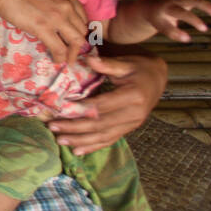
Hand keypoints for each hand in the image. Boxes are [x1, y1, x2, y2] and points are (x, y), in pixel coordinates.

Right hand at [0, 0, 89, 64]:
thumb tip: (52, 8)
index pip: (82, 16)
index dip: (78, 29)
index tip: (71, 36)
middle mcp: (68, 4)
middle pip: (82, 30)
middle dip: (77, 43)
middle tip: (70, 51)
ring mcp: (58, 17)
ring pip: (76, 41)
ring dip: (72, 53)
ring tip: (65, 59)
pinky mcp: (44, 28)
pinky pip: (59, 48)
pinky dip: (60, 58)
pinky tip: (56, 60)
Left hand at [52, 52, 166, 155]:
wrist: (157, 80)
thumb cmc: (139, 69)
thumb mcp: (126, 63)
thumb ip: (108, 64)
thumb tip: (89, 59)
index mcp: (133, 96)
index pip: (103, 105)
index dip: (81, 109)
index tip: (61, 109)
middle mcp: (134, 114)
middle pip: (100, 124)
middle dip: (75, 127)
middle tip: (53, 126)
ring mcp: (132, 124)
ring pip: (103, 136)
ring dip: (80, 140)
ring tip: (60, 140)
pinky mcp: (128, 129)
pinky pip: (109, 140)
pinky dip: (92, 146)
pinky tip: (77, 151)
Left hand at [147, 0, 210, 41]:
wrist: (152, 7)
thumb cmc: (158, 20)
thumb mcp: (162, 27)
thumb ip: (173, 33)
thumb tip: (187, 39)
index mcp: (161, 13)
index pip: (168, 25)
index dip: (176, 32)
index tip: (186, 39)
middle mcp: (169, 3)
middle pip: (181, 10)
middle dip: (192, 19)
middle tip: (204, 30)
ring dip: (203, 2)